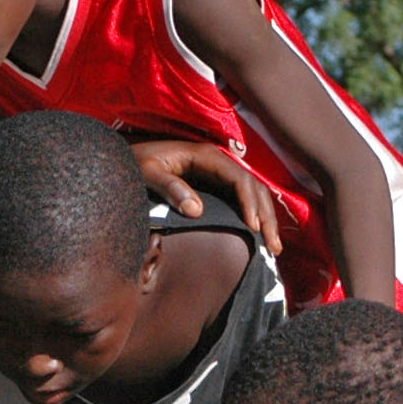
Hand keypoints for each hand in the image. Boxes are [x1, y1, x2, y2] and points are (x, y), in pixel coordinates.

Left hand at [127, 139, 284, 258]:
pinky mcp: (215, 186)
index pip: (239, 178)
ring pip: (254, 194)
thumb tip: (196, 211)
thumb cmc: (135, 164)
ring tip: (274, 247)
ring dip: (267, 219)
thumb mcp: (147, 172)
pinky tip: (260, 238)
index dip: (250, 203)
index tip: (254, 228)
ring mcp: (219, 174)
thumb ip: (169, 188)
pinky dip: (255, 218)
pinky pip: (242, 200)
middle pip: (254, 187)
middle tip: (274, 246)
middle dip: (267, 216)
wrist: (128, 158)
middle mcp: (218, 162)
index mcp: (206, 156)